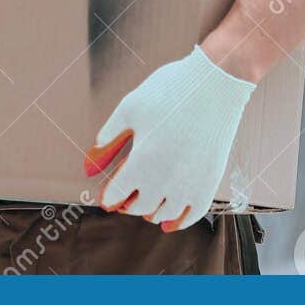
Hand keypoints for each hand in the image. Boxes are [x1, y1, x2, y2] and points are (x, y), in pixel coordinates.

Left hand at [83, 45, 254, 231]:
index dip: (109, 196)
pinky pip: (193, 214)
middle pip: (139, 207)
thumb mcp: (129, 109)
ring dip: (151, 212)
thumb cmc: (170, 91)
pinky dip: (180, 221)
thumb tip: (88, 168)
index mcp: (140, 163)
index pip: (116, 195)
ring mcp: (189, 184)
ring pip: (164, 214)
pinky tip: (171, 220)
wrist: (215, 83)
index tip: (107, 195)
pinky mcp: (210, 181)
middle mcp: (164, 180)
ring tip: (147, 204)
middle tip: (126, 197)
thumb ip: (108, 140)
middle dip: (128, 204)